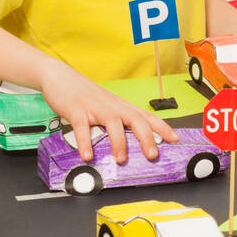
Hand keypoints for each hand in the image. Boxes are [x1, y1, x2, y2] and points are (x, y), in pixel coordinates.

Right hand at [40, 63, 178, 163]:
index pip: (147, 117)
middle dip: (146, 137)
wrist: (61, 77)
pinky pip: (82, 128)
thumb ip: (118, 123)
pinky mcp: (76, 111)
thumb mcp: (107, 107)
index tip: (175, 139)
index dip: (162, 128)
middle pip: (135, 119)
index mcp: (122, 107)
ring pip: (112, 123)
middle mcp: (112, 107)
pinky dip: (85, 142)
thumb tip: (130, 145)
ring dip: (118, 142)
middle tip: (152, 155)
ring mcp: (95, 108)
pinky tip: (87, 155)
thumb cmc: (87, 96)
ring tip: (121, 159)